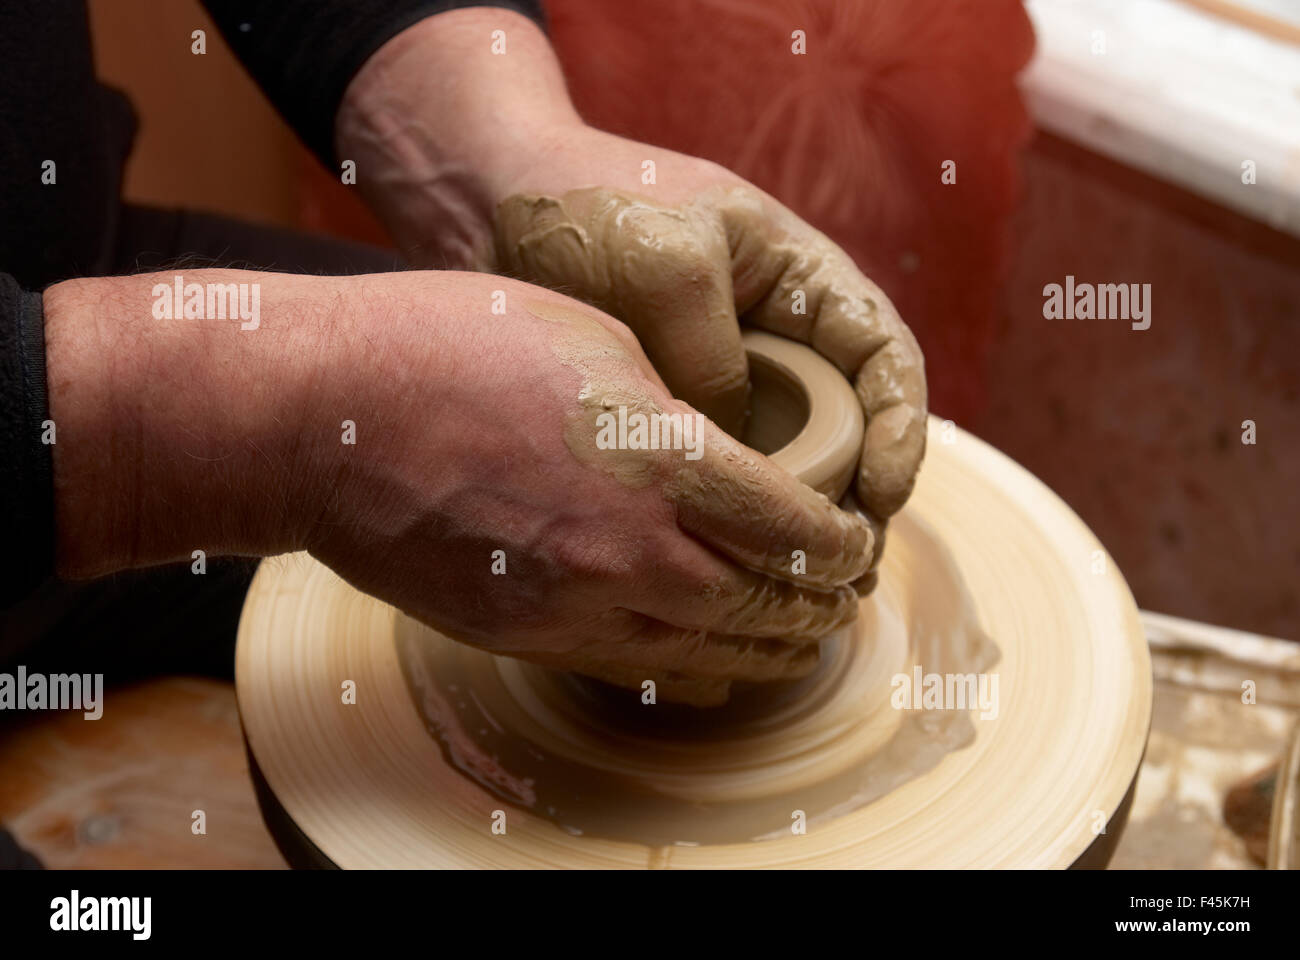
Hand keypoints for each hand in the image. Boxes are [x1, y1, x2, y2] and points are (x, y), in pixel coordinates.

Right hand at [45, 271, 872, 704]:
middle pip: (763, 602)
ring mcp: (572, 603)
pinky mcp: (523, 634)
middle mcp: (629, 546)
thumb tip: (717, 454)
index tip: (853, 540)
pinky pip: (634, 668)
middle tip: (843, 598)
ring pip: (707, 651)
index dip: (838, 540)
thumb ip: (672, 411)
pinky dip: (692, 666)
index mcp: (658, 456)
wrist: (325, 418)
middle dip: (819, 605)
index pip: (790, 524)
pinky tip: (713, 658)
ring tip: (798, 640)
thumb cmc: (451, 347)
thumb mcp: (594, 337)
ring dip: (767, 649)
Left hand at [337, 8, 926, 544]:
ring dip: (800, 519)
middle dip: (859, 498)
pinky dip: (731, 514)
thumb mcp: (665, 271)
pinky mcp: (678, 411)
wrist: (494, 204)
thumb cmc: (588, 209)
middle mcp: (777, 333)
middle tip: (842, 568)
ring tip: (792, 584)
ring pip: (790, 458)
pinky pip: (723, 471)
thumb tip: (737, 456)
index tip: (885, 496)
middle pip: (850, 424)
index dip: (902, 429)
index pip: (883, 357)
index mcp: (800, 279)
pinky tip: (721, 558)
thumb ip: (715, 362)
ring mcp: (728, 375)